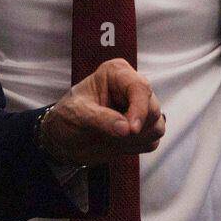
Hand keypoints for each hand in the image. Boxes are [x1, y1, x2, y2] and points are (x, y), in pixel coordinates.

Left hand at [40, 58, 164, 164]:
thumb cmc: (67, 117)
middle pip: (153, 107)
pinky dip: (137, 147)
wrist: (63, 140)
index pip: (140, 88)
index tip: (132, 129)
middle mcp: (131, 88)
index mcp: (117, 73)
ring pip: (157, 125)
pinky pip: (152, 140)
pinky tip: (117, 144)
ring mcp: (139, 108)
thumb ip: (101, 119)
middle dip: (136, 127)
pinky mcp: (142, 128)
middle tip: (113, 136)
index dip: (139, 109)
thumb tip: (126, 129)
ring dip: (137, 138)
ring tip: (111, 138)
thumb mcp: (77, 114)